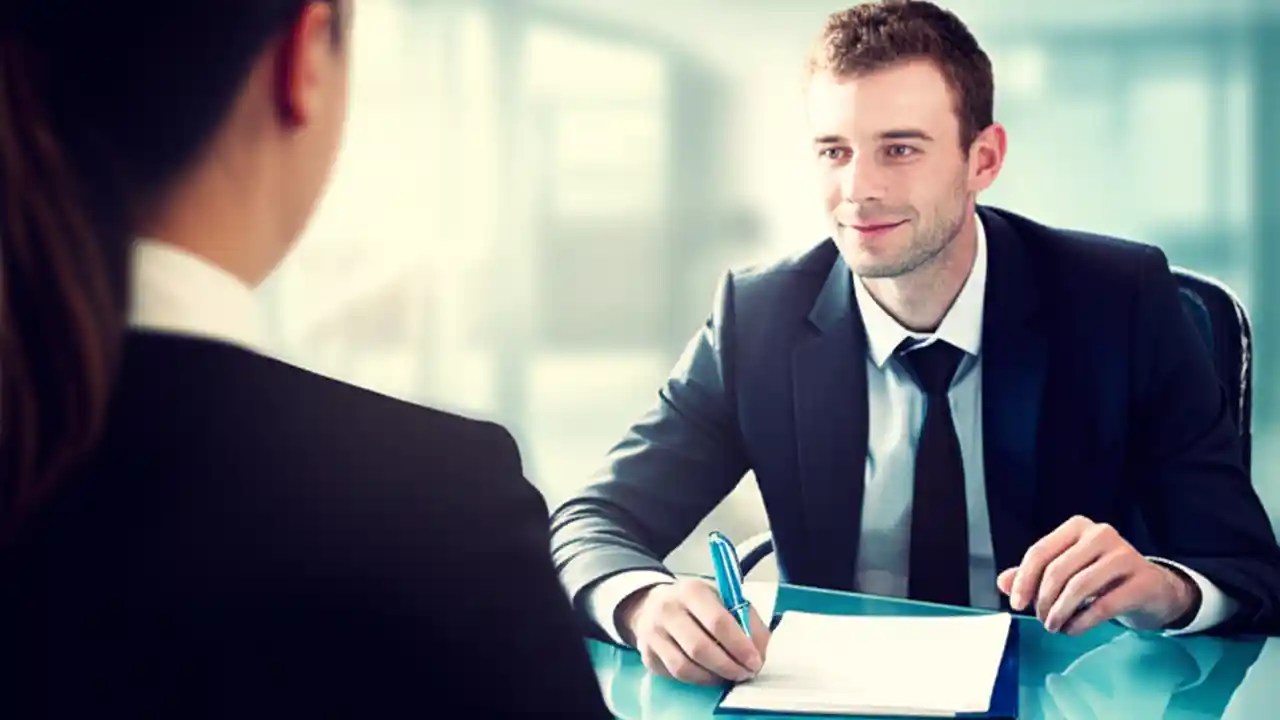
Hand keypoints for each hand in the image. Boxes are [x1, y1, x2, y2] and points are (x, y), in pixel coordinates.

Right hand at [616, 577, 769, 685]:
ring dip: (713, 678)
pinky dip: (698, 680)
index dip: (739, 645)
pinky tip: (711, 675)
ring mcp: (653, 634)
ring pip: (685, 667)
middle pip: (700, 648)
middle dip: (728, 666)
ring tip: (729, 676)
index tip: (755, 661)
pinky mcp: (647, 655)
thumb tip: (760, 650)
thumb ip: (745, 619)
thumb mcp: (722, 599)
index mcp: (691, 591)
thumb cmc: (696, 604)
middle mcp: (667, 610)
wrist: (653, 605)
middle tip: (745, 674)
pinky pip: (675, 676)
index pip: (717, 621)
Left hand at [996, 515, 1199, 634]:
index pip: (1040, 552)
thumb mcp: (1067, 571)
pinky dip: (1082, 622)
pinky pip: (1103, 605)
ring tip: (1054, 626)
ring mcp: (1124, 555)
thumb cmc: (1103, 578)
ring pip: (1079, 587)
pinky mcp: (1142, 580)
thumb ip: (1033, 575)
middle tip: (1041, 619)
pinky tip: (1073, 629)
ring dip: (1060, 613)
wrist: (1152, 588)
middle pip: (1057, 571)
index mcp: (1077, 528)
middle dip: (1043, 600)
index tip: (1016, 604)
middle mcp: (1101, 534)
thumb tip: (1003, 582)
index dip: (1023, 580)